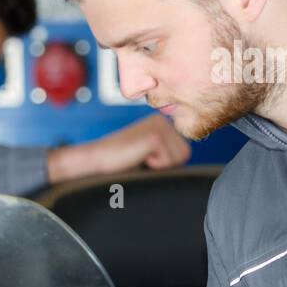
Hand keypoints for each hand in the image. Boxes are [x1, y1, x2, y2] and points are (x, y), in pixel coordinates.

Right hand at [48, 114, 189, 181]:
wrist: (97, 160)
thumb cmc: (120, 162)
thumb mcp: (149, 153)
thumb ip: (168, 153)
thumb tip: (189, 164)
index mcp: (161, 122)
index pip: (183, 151)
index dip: (165, 163)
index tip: (144, 158)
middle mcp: (162, 120)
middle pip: (185, 154)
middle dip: (165, 164)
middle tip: (141, 159)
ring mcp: (159, 126)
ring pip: (179, 158)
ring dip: (159, 165)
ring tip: (138, 157)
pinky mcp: (155, 137)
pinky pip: (168, 162)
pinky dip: (153, 166)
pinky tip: (136, 157)